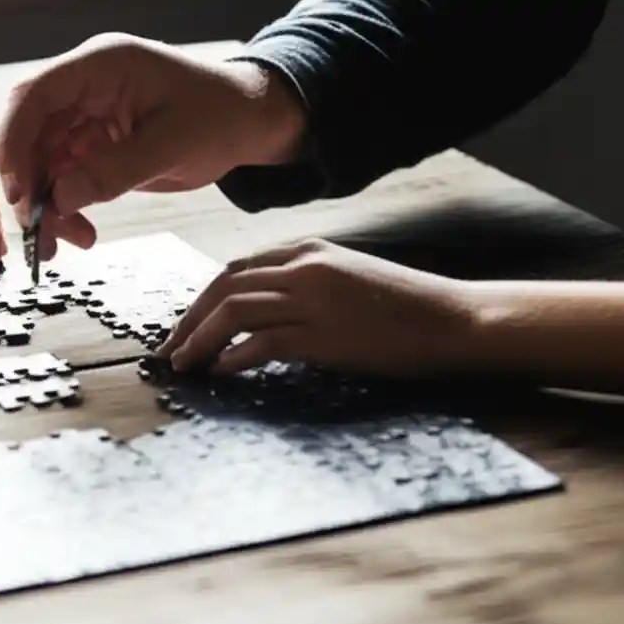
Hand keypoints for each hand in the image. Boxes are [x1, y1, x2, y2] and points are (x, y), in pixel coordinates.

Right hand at [0, 33, 306, 258]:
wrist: (249, 122)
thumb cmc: (220, 116)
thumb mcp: (173, 145)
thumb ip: (115, 171)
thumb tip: (61, 199)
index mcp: (100, 66)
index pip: (35, 96)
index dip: (16, 142)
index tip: (20, 191)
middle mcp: (85, 88)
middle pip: (30, 132)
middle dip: (29, 183)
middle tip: (40, 229)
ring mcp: (87, 116)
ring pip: (42, 161)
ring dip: (47, 204)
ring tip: (65, 243)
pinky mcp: (93, 145)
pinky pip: (63, 177)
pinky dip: (65, 208)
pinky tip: (79, 233)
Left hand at [157, 239, 480, 375]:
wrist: (455, 319)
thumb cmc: (404, 307)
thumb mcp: (347, 279)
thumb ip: (304, 285)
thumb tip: (260, 314)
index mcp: (308, 250)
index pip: (236, 270)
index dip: (202, 300)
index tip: (183, 326)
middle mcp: (304, 268)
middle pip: (224, 287)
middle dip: (188, 320)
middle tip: (168, 350)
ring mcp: (313, 298)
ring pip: (234, 311)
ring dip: (200, 339)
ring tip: (184, 365)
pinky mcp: (323, 333)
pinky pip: (261, 343)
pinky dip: (233, 357)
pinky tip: (221, 372)